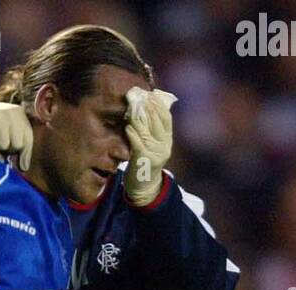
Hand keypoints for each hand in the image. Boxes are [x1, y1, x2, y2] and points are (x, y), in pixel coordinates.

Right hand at [0, 100, 32, 171]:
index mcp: (18, 112)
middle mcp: (9, 112)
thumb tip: (24, 168)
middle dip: (10, 150)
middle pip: (17, 143)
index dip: (26, 155)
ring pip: (5, 145)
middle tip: (2, 149)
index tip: (22, 167)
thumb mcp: (8, 128)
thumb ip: (19, 143)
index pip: (28, 138)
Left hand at [123, 87, 174, 205]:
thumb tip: (145, 107)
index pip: (167, 118)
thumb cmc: (144, 161)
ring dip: (139, 118)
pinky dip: (133, 134)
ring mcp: (156, 153)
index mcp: (167, 140)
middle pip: (157, 122)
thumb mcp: (152, 144)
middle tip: (139, 97)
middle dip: (148, 108)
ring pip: (148, 131)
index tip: (151, 94)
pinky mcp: (146, 160)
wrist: (143, 187)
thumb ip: (151, 129)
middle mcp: (165, 146)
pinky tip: (128, 126)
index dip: (159, 105)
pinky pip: (139, 143)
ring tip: (132, 107)